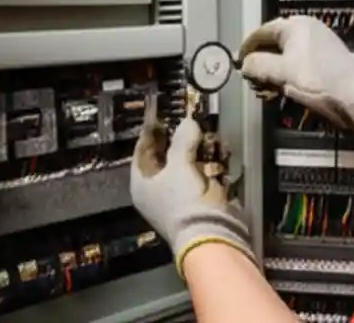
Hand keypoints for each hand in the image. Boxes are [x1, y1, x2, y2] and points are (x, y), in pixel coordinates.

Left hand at [129, 115, 254, 276]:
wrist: (210, 235)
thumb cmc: (183, 200)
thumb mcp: (179, 165)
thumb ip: (182, 141)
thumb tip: (187, 122)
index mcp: (140, 185)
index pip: (141, 153)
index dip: (150, 134)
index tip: (159, 117)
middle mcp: (153, 194)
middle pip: (162, 161)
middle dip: (175, 142)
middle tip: (183, 124)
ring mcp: (174, 202)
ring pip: (182, 169)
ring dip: (192, 153)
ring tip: (200, 135)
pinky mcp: (195, 206)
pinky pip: (197, 180)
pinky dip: (204, 167)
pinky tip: (212, 154)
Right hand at [239, 16, 353, 134]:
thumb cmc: (319, 80)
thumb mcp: (282, 73)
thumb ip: (257, 65)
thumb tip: (245, 64)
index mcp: (295, 25)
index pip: (261, 32)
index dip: (246, 48)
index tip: (238, 63)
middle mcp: (307, 30)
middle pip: (273, 44)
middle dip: (260, 63)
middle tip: (252, 79)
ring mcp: (318, 45)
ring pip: (285, 56)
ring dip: (273, 73)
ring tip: (266, 88)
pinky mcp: (326, 61)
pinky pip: (298, 65)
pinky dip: (287, 76)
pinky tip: (283, 90)